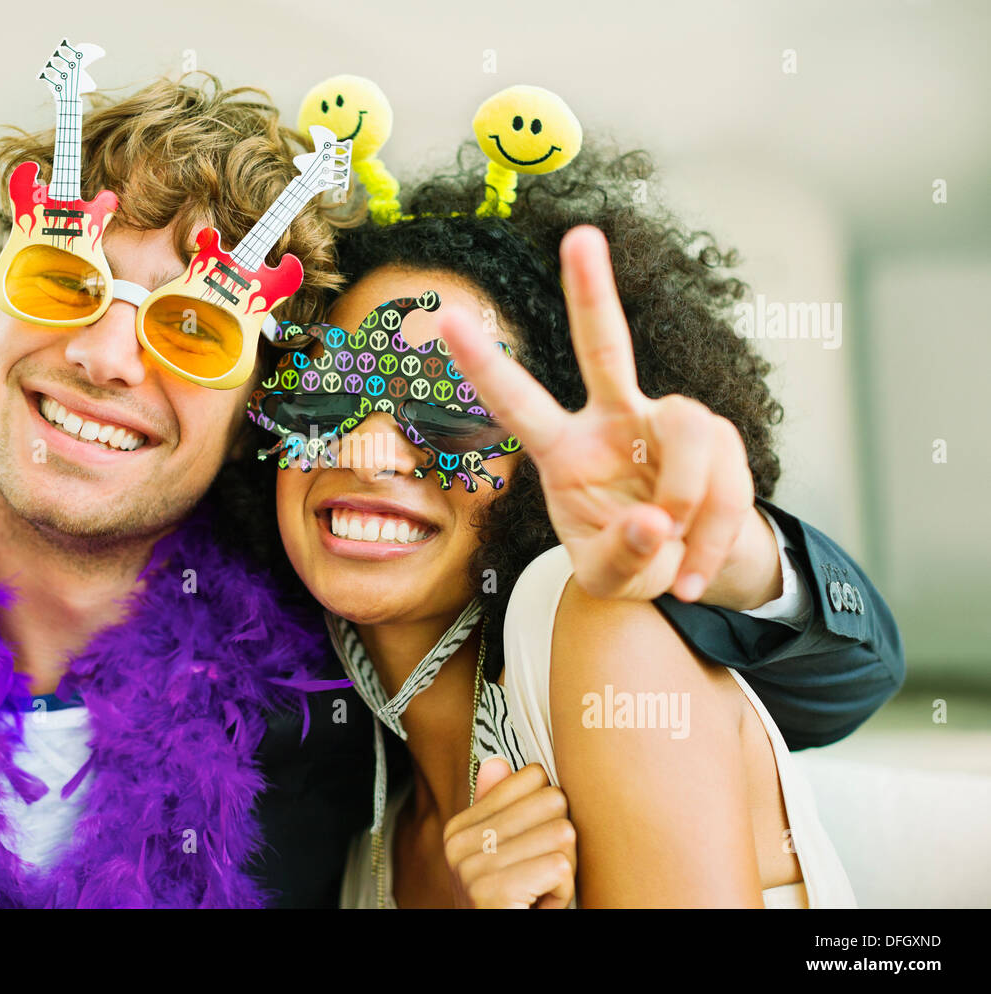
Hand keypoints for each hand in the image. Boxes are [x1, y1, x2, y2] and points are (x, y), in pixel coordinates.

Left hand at [436, 225, 778, 605]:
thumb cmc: (631, 560)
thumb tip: (651, 522)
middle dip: (592, 291)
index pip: (520, 403)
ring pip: (691, 429)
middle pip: (605, 346)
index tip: (445, 318)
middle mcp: (614, 420)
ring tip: (675, 556)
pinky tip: (695, 571)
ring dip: (690, 499)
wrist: (689, 569)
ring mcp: (668, 423)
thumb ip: (621, 557)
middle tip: (580, 236)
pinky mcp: (720, 439)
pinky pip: (727, 480)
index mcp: (565, 451)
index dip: (485, 365)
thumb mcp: (609, 578)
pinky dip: (714, 535)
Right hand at [443, 759, 575, 908]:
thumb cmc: (511, 907)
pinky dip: (563, 892)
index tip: (530, 851)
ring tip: (539, 892)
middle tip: (540, 875)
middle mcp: (460, 843)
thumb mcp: (503, 858)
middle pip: (554, 802)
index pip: (534, 777)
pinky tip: (540, 907)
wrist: (492, 947)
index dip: (548, 816)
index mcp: (461, 828)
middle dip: (561, 842)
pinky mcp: (492, 891)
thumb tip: (497, 762)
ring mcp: (472, 868)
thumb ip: (499, 809)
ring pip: (563, 834)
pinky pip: (561, 866)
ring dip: (564, 872)